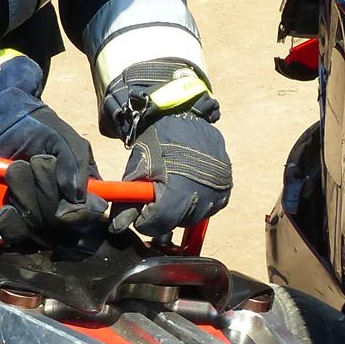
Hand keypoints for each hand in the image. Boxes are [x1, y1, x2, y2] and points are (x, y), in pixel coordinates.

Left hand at [0, 53, 103, 247]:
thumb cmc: (34, 128)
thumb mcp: (61, 138)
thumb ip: (75, 163)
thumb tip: (77, 199)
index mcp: (81, 189)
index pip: (92, 215)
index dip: (87, 212)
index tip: (79, 200)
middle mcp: (61, 208)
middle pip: (61, 221)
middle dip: (46, 189)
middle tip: (35, 162)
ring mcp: (34, 218)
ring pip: (36, 225)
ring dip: (23, 194)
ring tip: (14, 170)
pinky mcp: (10, 222)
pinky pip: (14, 233)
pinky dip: (8, 217)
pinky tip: (4, 202)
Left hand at [111, 113, 231, 237]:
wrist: (185, 116)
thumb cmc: (158, 141)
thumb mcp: (138, 168)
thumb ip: (127, 201)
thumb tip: (118, 227)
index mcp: (178, 188)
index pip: (160, 223)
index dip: (146, 220)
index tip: (141, 212)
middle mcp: (203, 193)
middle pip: (177, 222)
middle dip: (163, 216)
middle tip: (155, 199)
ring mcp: (218, 191)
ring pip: (194, 217)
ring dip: (181, 210)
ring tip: (172, 187)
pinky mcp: (227, 188)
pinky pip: (210, 208)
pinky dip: (198, 203)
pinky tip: (188, 186)